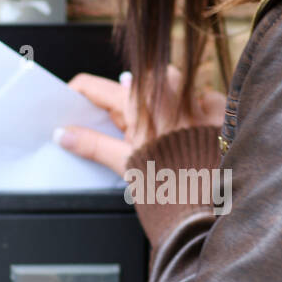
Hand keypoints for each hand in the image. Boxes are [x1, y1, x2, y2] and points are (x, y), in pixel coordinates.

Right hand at [54, 64, 226, 176]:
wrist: (212, 199)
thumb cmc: (170, 184)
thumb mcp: (125, 163)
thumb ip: (92, 145)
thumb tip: (64, 135)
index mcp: (137, 101)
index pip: (95, 87)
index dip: (79, 96)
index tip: (71, 105)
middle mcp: (166, 91)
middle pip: (131, 82)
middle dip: (120, 100)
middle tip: (115, 127)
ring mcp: (193, 96)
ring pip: (167, 82)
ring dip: (156, 98)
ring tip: (153, 126)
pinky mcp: (217, 109)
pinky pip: (200, 97)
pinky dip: (192, 108)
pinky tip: (188, 126)